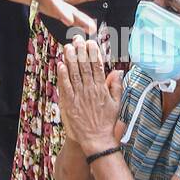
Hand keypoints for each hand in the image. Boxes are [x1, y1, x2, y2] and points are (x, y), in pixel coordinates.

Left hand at [56, 35, 123, 153]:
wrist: (96, 140)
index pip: (97, 66)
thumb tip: (117, 72)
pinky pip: (65, 86)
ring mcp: (79, 96)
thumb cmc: (106, 123)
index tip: (90, 43)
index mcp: (102, 89)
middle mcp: (90, 90)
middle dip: (81, 51)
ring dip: (71, 59)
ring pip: (74, 73)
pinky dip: (63, 75)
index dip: (93, 53)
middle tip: (77, 40)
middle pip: (84, 66)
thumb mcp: (116, 104)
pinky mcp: (70, 103)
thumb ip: (116, 86)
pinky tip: (61, 65)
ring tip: (68, 47)